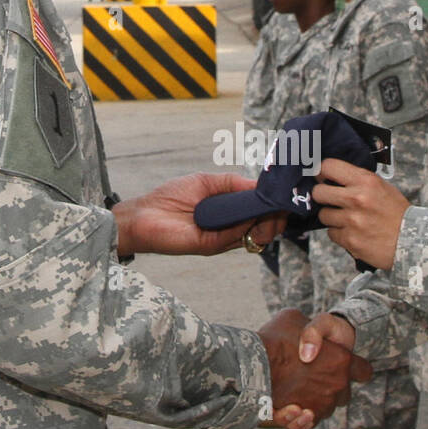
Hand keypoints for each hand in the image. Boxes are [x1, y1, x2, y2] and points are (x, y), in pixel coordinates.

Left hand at [113, 172, 285, 257]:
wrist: (143, 215)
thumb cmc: (170, 197)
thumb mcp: (207, 182)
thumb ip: (233, 183)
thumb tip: (261, 186)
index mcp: (230, 211)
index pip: (261, 211)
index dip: (275, 205)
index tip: (284, 197)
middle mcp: (230, 226)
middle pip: (265, 226)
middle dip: (276, 216)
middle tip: (278, 208)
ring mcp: (222, 239)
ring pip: (255, 235)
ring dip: (265, 223)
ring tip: (265, 213)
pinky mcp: (210, 246)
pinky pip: (235, 238)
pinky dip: (244, 227)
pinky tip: (246, 216)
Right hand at [259, 309, 371, 426]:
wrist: (252, 364)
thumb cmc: (274, 338)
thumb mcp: (294, 318)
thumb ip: (309, 330)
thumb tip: (309, 342)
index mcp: (342, 360)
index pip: (364, 371)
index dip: (356, 368)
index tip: (344, 366)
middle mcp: (337, 385)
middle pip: (344, 392)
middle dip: (333, 386)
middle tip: (312, 376)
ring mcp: (323, 403)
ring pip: (326, 408)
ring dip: (315, 401)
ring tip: (296, 391)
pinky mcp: (305, 418)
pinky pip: (309, 422)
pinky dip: (301, 417)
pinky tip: (292, 407)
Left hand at [310, 158, 410, 270]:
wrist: (413, 241)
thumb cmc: (397, 213)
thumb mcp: (382, 187)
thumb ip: (358, 181)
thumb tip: (333, 177)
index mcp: (366, 181)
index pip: (329, 167)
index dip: (322, 173)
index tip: (322, 178)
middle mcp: (357, 199)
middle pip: (318, 193)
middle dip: (322, 197)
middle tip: (330, 200)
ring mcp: (352, 221)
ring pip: (323, 215)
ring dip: (332, 218)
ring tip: (348, 219)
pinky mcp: (350, 240)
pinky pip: (332, 234)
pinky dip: (340, 234)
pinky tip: (354, 232)